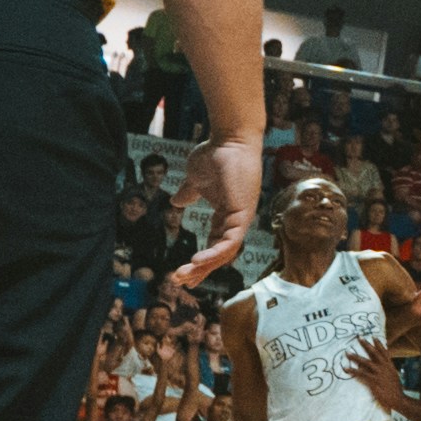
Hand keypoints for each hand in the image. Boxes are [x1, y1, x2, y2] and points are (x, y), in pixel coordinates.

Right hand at [161, 138, 266, 297]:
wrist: (228, 139)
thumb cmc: (216, 153)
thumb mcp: (195, 179)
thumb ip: (189, 193)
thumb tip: (176, 202)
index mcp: (226, 214)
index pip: (215, 244)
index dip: (201, 260)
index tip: (182, 272)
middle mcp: (236, 220)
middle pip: (221, 254)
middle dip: (201, 270)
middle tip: (180, 282)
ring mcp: (242, 218)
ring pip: (226, 252)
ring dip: (205, 266)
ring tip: (185, 275)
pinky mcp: (243, 214)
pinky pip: (231, 241)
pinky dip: (215, 254)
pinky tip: (197, 261)